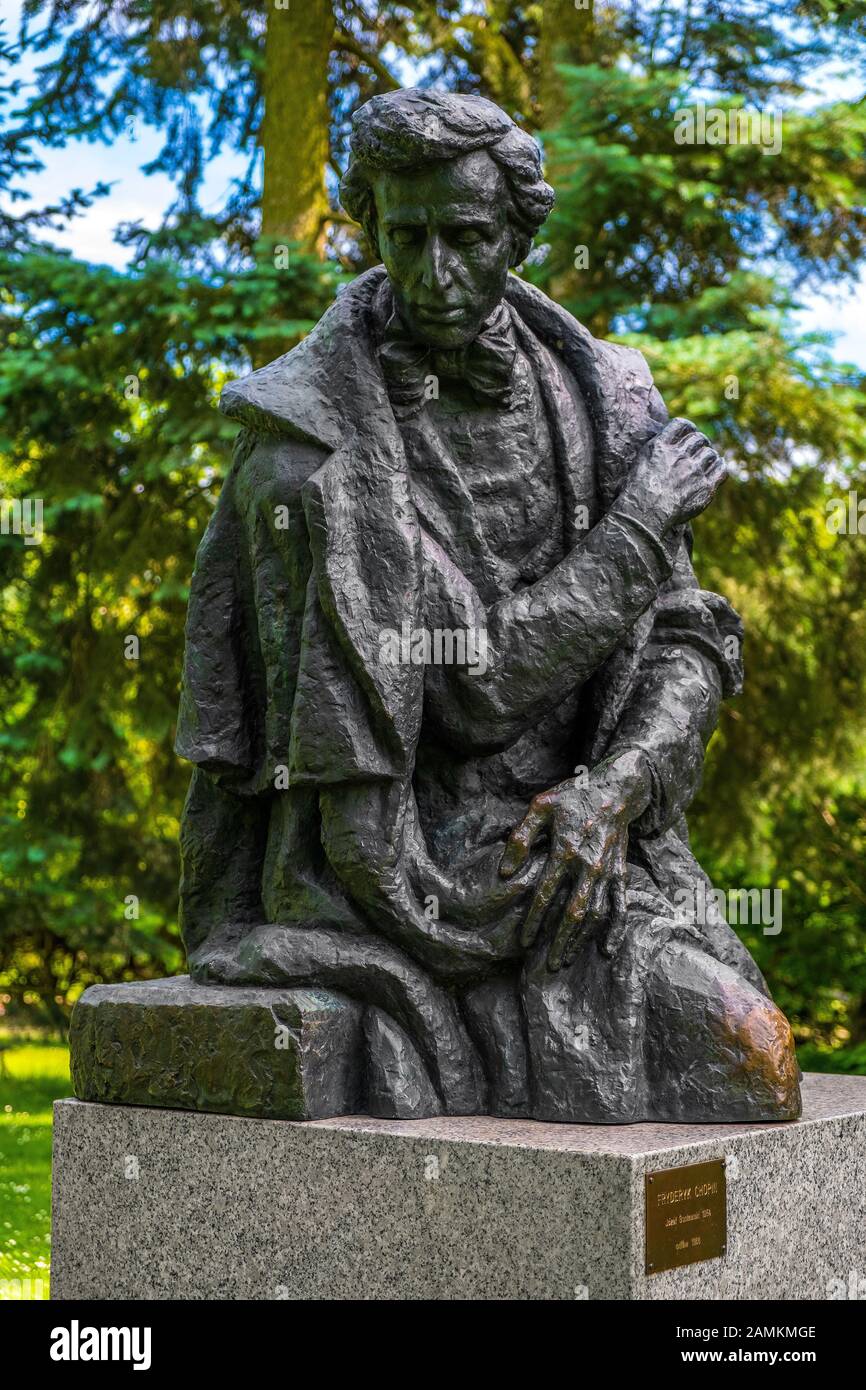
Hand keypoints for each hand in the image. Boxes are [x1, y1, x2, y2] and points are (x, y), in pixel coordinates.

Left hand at [499, 751, 650, 970]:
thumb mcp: (541, 806)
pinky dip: (615, 929)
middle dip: (560, 941)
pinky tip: (606, 949)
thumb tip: (505, 872)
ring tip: (566, 961)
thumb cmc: (573, 797)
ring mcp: (607, 871)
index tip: (525, 941)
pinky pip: (620, 905)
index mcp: (565, 850)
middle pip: (574, 912)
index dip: (535, 920)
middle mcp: (588, 866)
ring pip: (595, 914)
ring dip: (581, 940)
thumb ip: (520, 837)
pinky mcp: (621, 873)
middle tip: (548, 966)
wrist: (616, 790)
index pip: (546, 894)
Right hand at [618, 418, 726, 533]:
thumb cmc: (637, 491)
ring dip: (708, 455)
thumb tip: (669, 440)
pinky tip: (717, 467)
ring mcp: (694, 471)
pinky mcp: (705, 487)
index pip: (682, 425)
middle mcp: (680, 455)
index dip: (688, 428)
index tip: (689, 434)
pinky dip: (720, 466)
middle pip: (698, 438)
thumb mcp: (641, 461)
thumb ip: (657, 447)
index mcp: (662, 446)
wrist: (644, 514)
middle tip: (698, 450)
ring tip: (705, 462)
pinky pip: (721, 470)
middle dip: (699, 442)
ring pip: (710, 453)